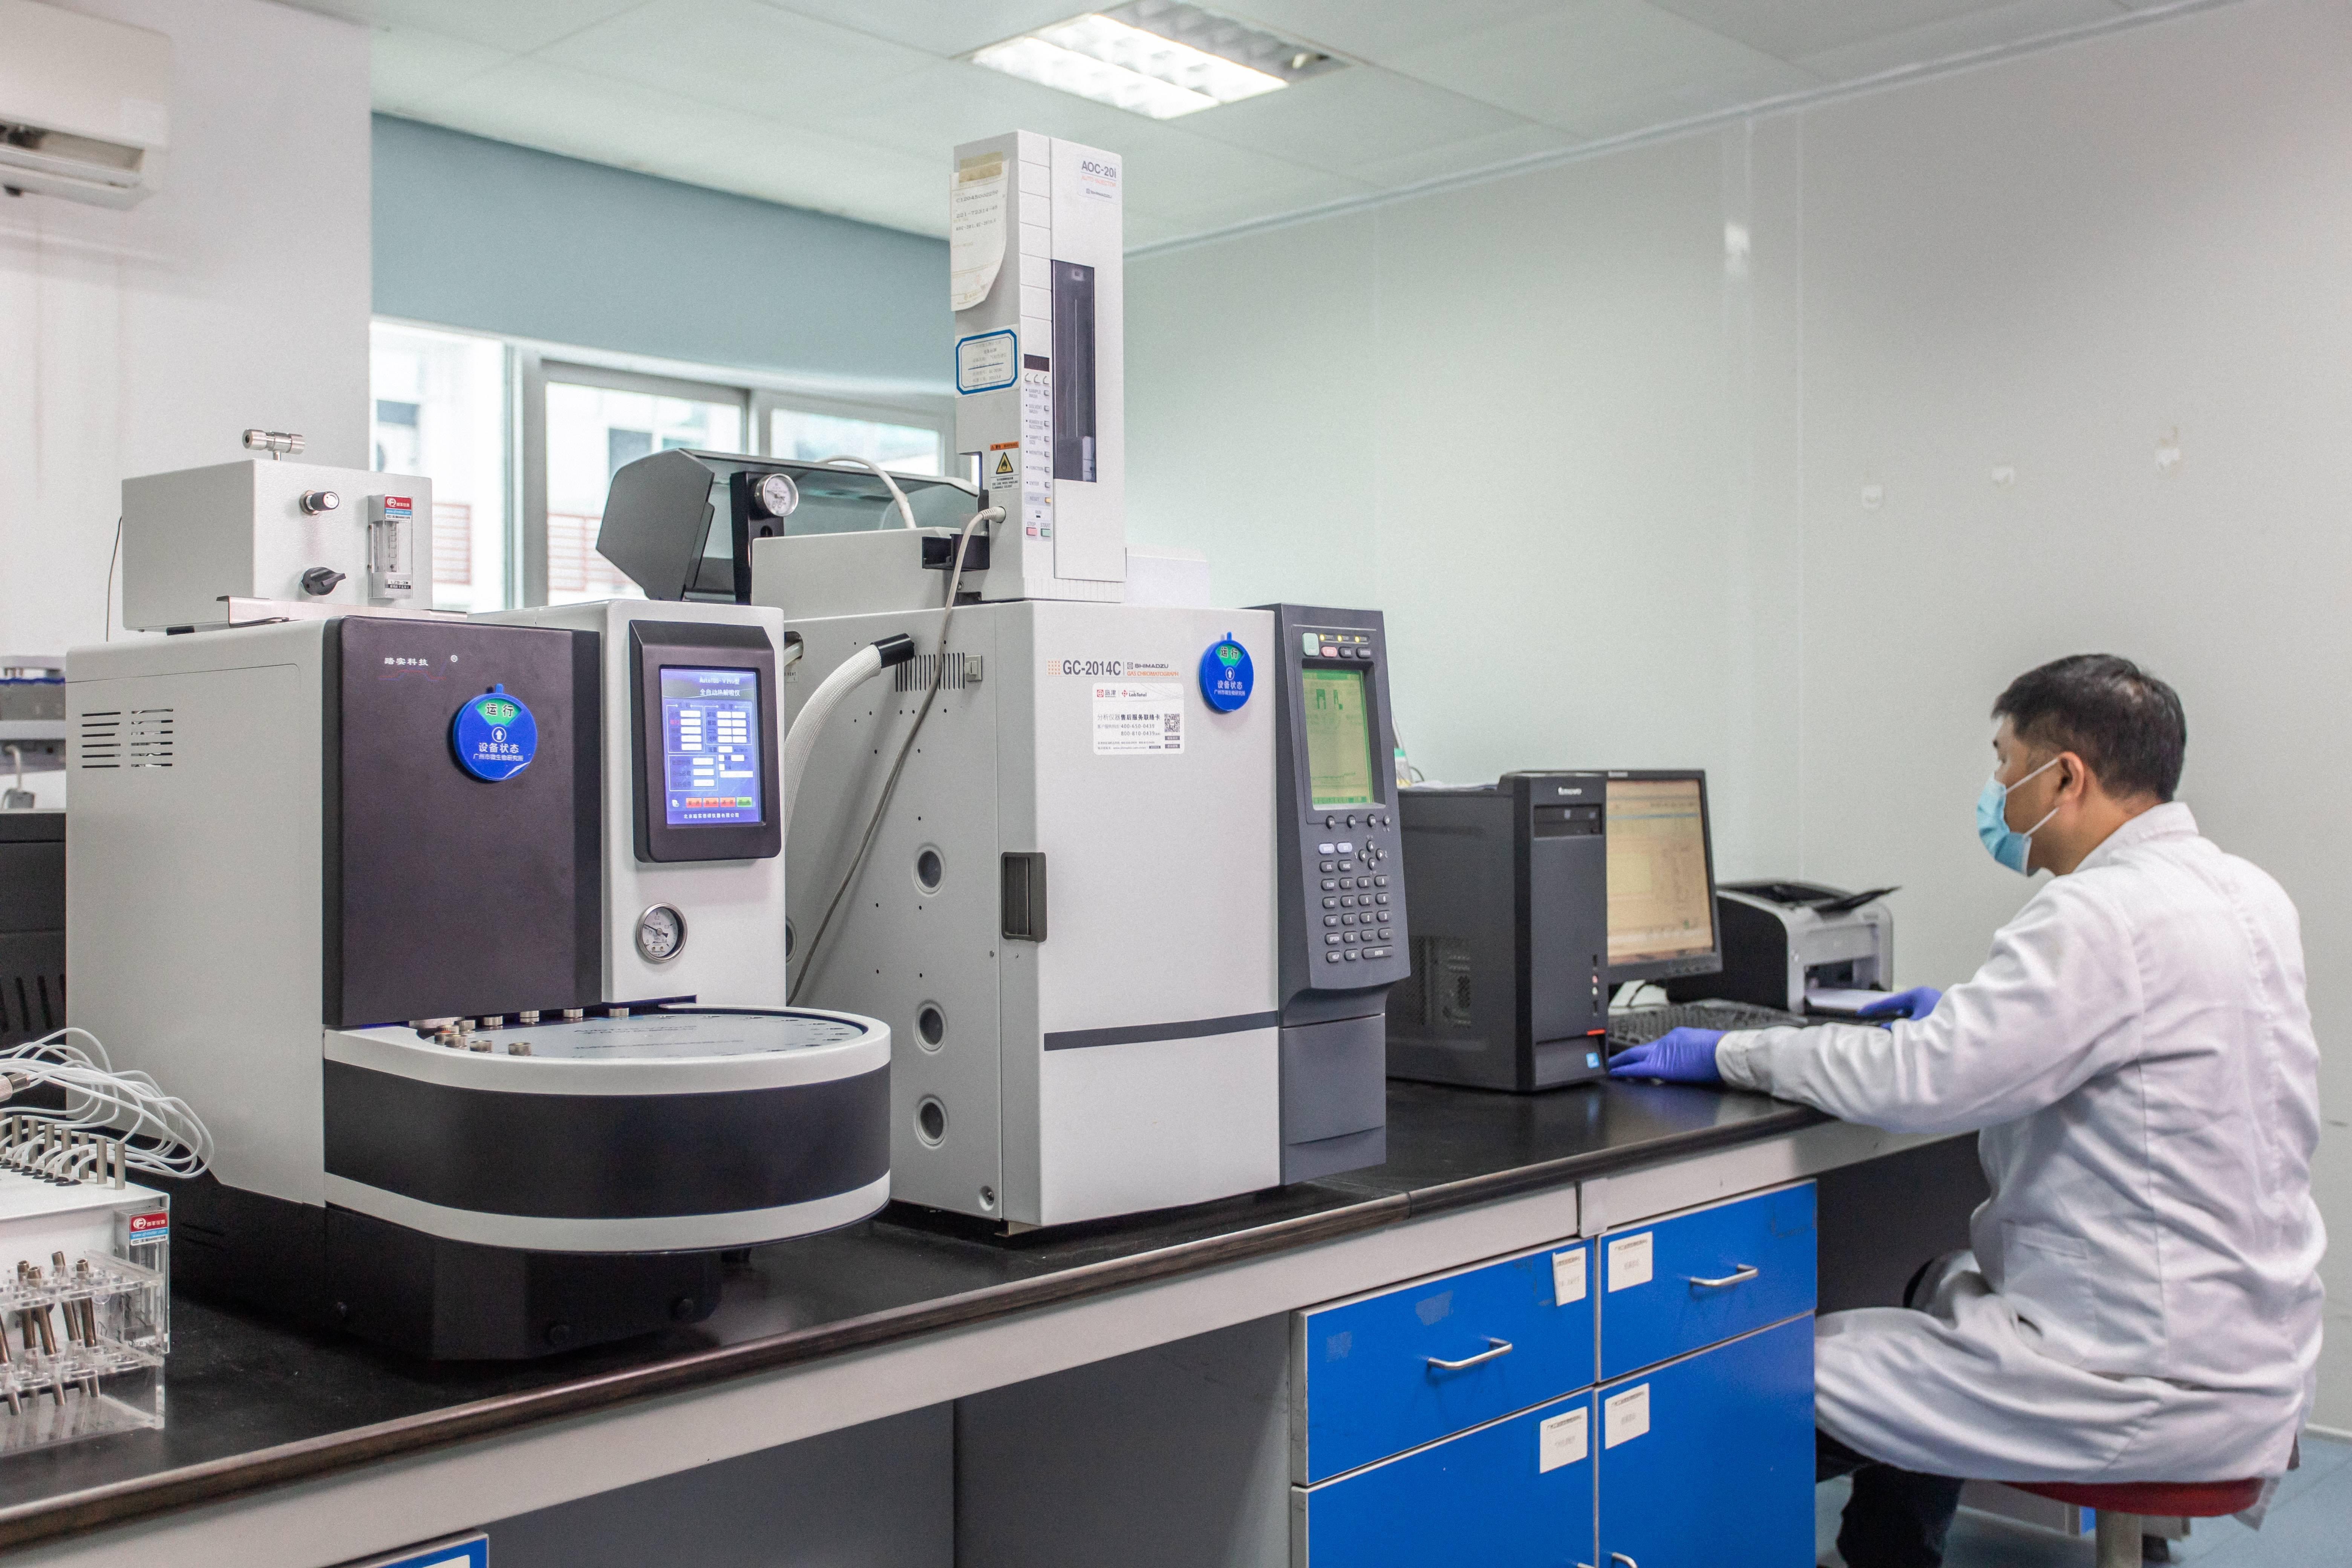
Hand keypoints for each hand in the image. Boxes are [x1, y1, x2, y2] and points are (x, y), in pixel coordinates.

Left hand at [1608, 1027, 1723, 1084]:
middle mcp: (1667, 1042)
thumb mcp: (1703, 1046)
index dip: (1645, 1052)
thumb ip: (1690, 1053)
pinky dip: (1623, 1071)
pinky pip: (1636, 1068)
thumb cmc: (1722, 1053)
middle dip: (1625, 1054)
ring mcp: (1662, 1053)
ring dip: (1621, 1063)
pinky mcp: (1661, 1066)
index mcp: (1678, 1037)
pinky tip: (1613, 1074)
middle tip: (1612, 1058)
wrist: (1726, 1053)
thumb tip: (1690, 1060)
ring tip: (1610, 1067)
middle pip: (1640, 1048)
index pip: (1657, 1046)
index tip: (1638, 1056)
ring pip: (1634, 1057)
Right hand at [1857, 987, 1941, 1022]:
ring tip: (1891, 1029)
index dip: (1874, 1008)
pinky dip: (1912, 1022)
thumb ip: (1898, 1027)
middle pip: (1900, 1004)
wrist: (1971, 1028)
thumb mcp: (1916, 1026)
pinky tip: (1909, 1030)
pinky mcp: (1939, 1010)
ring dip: (1901, 1020)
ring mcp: (1933, 1001)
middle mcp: (1925, 995)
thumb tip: (1885, 1028)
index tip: (1860, 1012)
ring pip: (1911, 1011)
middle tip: (1872, 1020)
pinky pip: (1919, 1015)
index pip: (1890, 1001)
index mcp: (1917, 994)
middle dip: (1887, 1013)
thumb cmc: (1944, 1024)